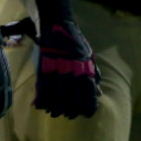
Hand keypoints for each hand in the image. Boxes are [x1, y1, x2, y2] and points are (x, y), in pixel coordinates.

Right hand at [34, 0, 99, 117]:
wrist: (58, 24)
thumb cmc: (75, 41)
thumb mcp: (88, 56)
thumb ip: (93, 74)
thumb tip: (99, 93)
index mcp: (86, 67)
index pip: (89, 94)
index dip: (88, 107)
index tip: (85, 114)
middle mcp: (74, 71)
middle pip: (73, 98)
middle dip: (71, 110)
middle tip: (69, 116)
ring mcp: (58, 69)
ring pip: (58, 96)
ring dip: (56, 108)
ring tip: (55, 113)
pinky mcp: (44, 67)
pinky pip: (43, 88)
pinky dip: (42, 99)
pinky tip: (42, 105)